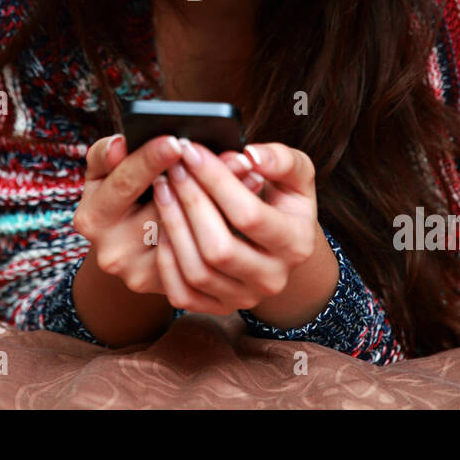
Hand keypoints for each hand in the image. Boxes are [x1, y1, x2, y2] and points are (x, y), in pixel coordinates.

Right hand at [71, 133, 251, 297]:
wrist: (132, 248)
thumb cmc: (122, 194)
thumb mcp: (105, 172)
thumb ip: (106, 155)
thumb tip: (120, 144)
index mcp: (93, 217)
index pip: (125, 183)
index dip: (151, 160)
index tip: (177, 142)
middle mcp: (113, 253)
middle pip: (163, 211)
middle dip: (200, 180)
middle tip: (235, 156)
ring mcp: (142, 276)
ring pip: (189, 237)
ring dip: (223, 204)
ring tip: (248, 175)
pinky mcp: (168, 292)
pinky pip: (203, 260)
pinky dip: (228, 231)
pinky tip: (246, 210)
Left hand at [151, 140, 318, 315]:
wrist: (279, 240)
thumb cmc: (282, 198)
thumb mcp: (296, 174)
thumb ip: (282, 159)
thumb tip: (251, 156)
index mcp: (297, 243)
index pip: (249, 215)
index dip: (215, 180)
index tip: (191, 151)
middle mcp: (273, 279)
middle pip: (219, 248)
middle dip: (190, 202)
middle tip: (172, 168)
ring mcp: (245, 298)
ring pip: (198, 271)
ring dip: (173, 225)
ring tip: (162, 188)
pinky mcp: (219, 308)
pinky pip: (182, 294)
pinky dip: (166, 259)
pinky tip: (162, 224)